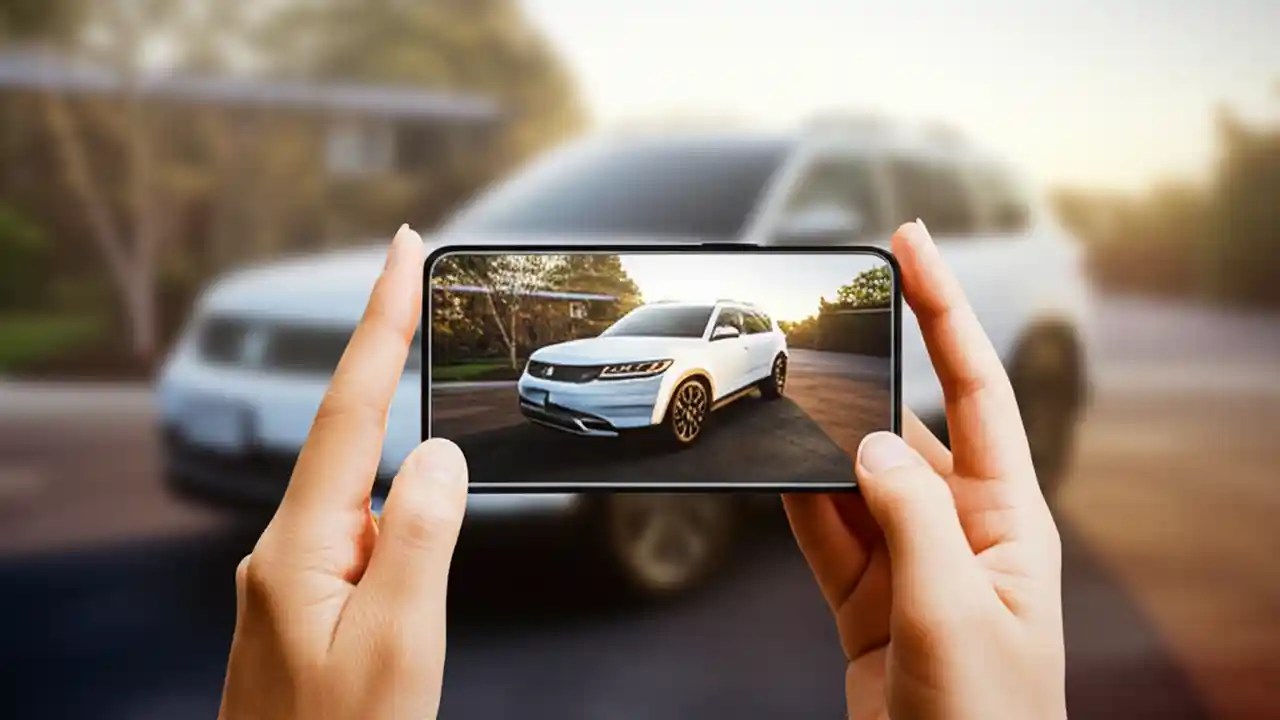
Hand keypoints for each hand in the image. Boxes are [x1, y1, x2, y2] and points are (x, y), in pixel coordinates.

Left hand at [219, 226, 467, 719]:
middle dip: (388, 363)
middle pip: (351, 436)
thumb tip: (436, 454)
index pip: (349, 409)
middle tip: (417, 290)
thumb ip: (423, 539)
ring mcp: (292, 578)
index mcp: (300, 548)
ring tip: (437, 492)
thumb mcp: (400, 644)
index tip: (398, 252)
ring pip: (364, 496)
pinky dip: (397, 522)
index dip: (377, 322)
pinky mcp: (306, 603)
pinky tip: (415, 566)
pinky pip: (362, 537)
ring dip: (404, 474)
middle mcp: (286, 550)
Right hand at [783, 221, 1065, 719]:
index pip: (976, 391)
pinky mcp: (865, 595)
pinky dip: (796, 503)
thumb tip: (866, 442)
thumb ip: (909, 518)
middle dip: (862, 380)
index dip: (946, 311)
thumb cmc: (984, 718)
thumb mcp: (955, 611)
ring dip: (819, 448)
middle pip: (905, 426)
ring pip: (854, 478)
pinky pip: (824, 531)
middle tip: (814, 330)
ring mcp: (909, 561)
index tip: (914, 245)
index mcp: (1008, 520)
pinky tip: (773, 471)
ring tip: (779, 409)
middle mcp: (960, 528)